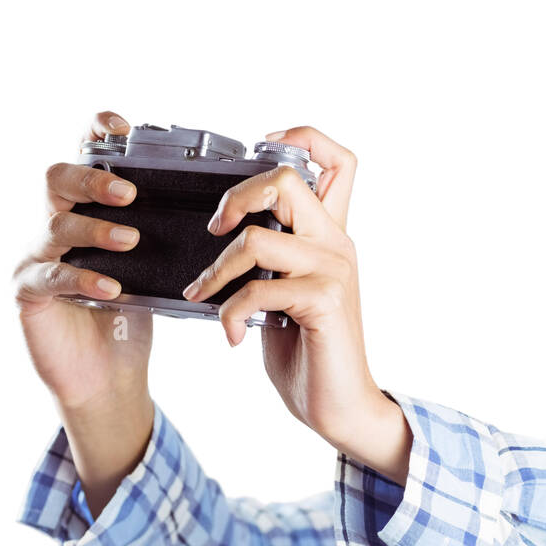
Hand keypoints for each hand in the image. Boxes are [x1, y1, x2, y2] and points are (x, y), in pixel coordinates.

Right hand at [13, 110, 151, 413]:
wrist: (108, 376)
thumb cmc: (132, 315)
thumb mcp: (154, 266)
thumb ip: (168, 231)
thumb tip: (222, 203)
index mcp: (86, 208)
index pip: (84, 156)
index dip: (95, 133)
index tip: (120, 126)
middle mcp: (56, 223)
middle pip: (58, 178)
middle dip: (92, 180)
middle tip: (128, 193)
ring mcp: (37, 256)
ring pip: (55, 226)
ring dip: (95, 230)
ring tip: (130, 240)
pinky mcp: (28, 292)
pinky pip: (51, 277)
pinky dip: (83, 278)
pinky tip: (110, 288)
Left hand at [180, 126, 386, 450]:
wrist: (340, 408)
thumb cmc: (308, 353)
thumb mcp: (284, 294)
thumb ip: (269, 261)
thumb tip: (223, 238)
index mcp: (329, 235)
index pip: (339, 161)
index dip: (301, 138)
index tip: (260, 148)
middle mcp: (337, 244)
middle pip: (287, 180)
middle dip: (235, 197)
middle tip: (213, 230)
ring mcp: (333, 271)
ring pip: (258, 238)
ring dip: (217, 271)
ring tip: (205, 297)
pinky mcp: (325, 302)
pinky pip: (259, 290)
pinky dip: (231, 312)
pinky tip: (231, 336)